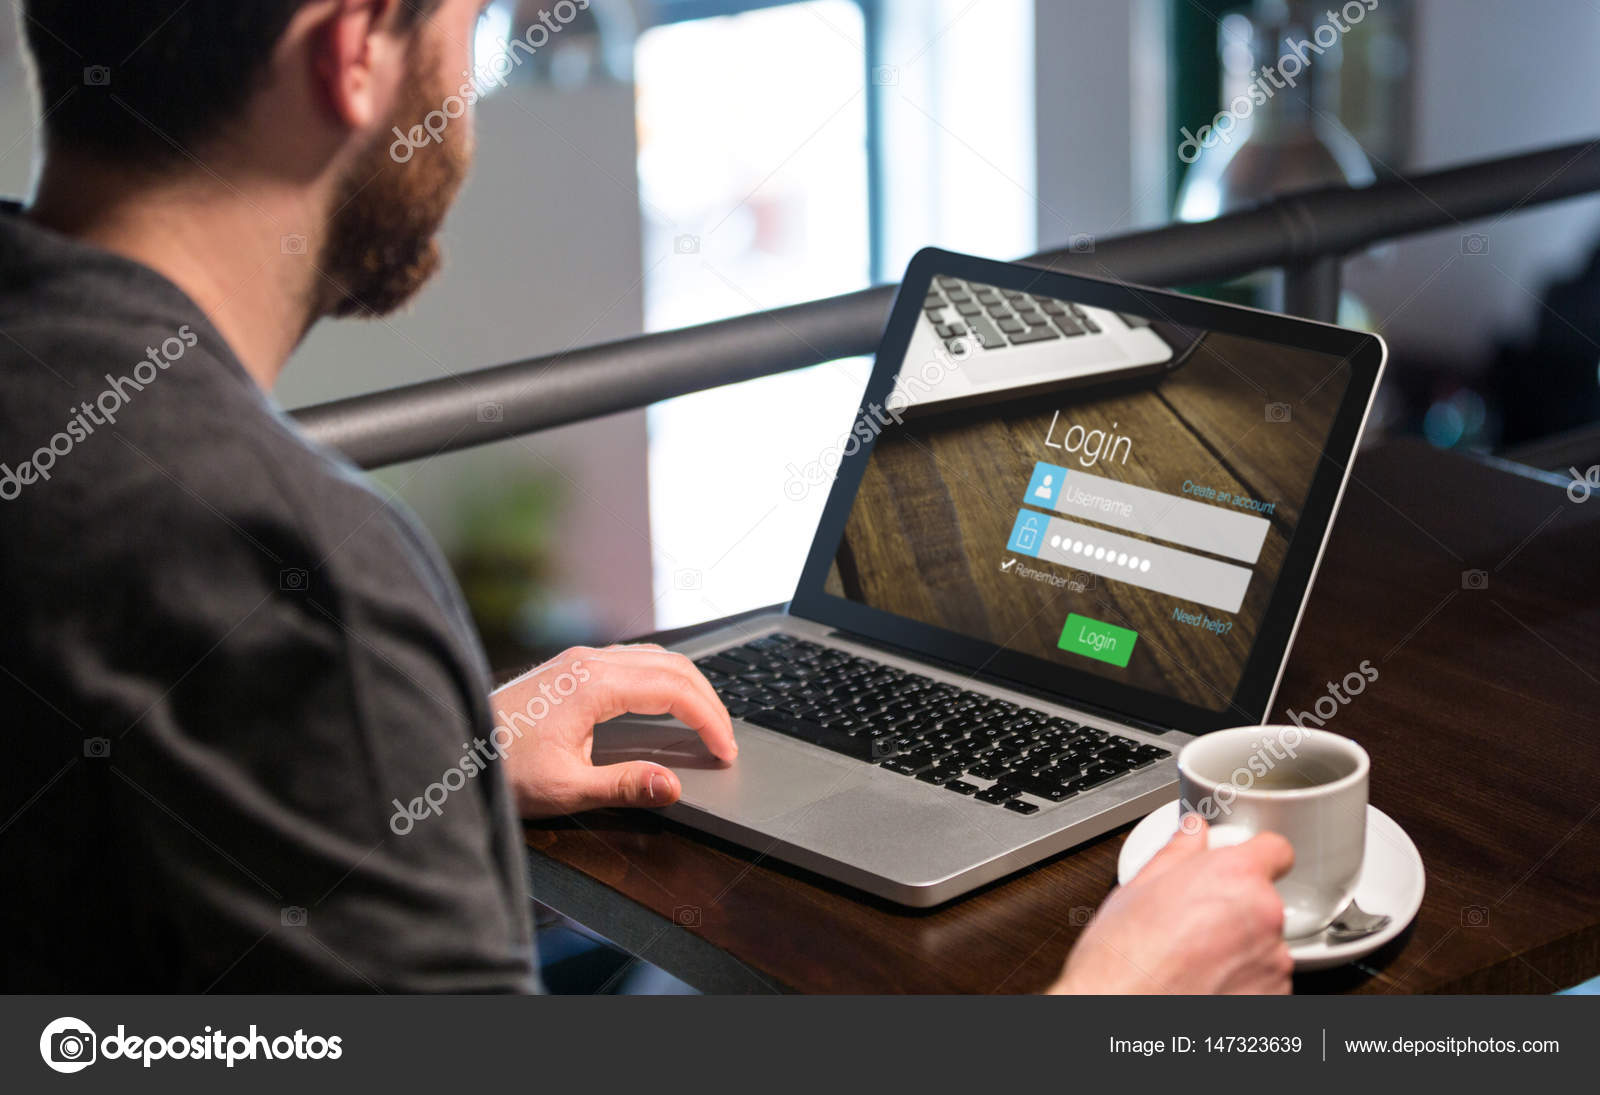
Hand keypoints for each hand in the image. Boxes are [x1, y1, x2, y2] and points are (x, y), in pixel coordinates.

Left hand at [489, 644, 736, 817]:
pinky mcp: (568, 667)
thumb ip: (624, 786)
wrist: (447, 748)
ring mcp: (577, 660)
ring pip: (653, 656)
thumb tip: (671, 786)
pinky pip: (631, 659)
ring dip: (686, 685)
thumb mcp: (564, 788)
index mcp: (593, 684)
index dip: (709, 719)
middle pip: (672, 665)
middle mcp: (588, 661)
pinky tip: (663, 702)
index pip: (675, 689)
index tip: (725, 750)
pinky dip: (661, 678)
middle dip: (707, 699)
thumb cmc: (498, 768)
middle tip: (724, 738)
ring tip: (703, 720)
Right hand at [1050, 817, 1294, 993]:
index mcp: (1234, 877)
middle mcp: (1263, 916)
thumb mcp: (1138, 889)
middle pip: (1264, 902)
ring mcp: (1272, 963)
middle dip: (1236, 909)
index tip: (1244, 867)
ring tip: (1194, 959)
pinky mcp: (1274, 999)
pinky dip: (1242, 982)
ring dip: (1239, 949)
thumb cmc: (1125, 959)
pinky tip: (1204, 983)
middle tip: (1194, 923)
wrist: (1122, 1010)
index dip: (1258, 857)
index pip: (1276, 850)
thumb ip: (1177, 853)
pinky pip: (1265, 981)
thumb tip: (1190, 833)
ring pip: (1264, 944)